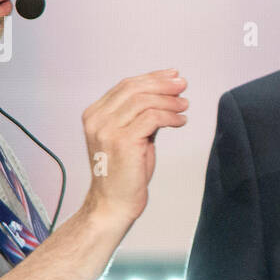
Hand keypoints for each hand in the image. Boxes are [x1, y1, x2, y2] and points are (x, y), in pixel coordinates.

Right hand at [81, 69, 187, 226]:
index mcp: (94, 114)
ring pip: (144, 101)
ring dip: (169, 100)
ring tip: (185, 105)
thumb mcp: (129, 137)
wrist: (113, 203)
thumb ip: (139, 115)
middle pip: (134, 88)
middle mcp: (97, 119)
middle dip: (162, 84)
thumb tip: (165, 93)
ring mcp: (107, 129)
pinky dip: (170, 117)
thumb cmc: (124, 173)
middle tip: (183, 85)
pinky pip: (152, 118)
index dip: (152, 77)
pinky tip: (181, 121)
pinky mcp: (122, 141)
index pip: (125, 85)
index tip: (172, 75)